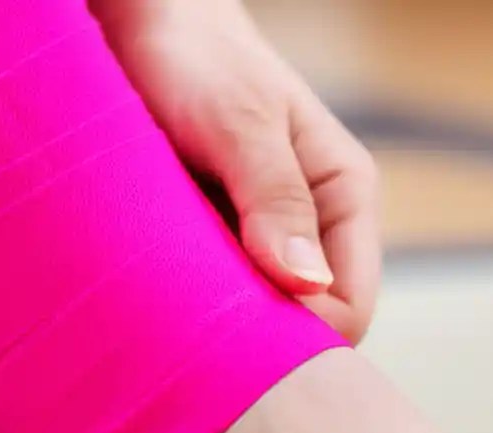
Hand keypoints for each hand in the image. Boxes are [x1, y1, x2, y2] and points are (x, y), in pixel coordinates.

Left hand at [93, 0, 381, 341]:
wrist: (142, 23)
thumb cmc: (199, 56)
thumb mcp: (241, 122)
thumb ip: (275, 195)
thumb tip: (309, 283)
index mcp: (343, 196)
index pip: (349, 306)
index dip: (304, 336)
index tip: (243, 342)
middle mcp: (308, 225)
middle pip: (301, 323)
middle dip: (256, 337)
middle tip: (192, 328)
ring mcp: (256, 237)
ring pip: (252, 316)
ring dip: (214, 320)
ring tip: (165, 296)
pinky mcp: (208, 241)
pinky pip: (208, 295)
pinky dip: (183, 299)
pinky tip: (150, 285)